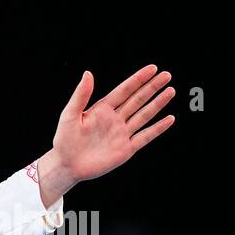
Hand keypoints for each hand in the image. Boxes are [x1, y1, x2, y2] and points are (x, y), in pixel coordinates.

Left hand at [38, 64, 175, 202]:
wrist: (66, 166)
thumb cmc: (64, 140)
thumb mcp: (70, 115)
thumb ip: (80, 95)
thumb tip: (88, 73)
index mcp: (103, 110)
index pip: (124, 90)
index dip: (138, 79)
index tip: (152, 68)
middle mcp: (115, 119)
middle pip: (138, 100)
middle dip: (152, 87)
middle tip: (167, 75)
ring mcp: (122, 134)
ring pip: (144, 115)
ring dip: (158, 104)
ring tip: (170, 91)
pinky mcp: (125, 149)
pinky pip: (145, 137)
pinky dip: (158, 128)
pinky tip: (170, 119)